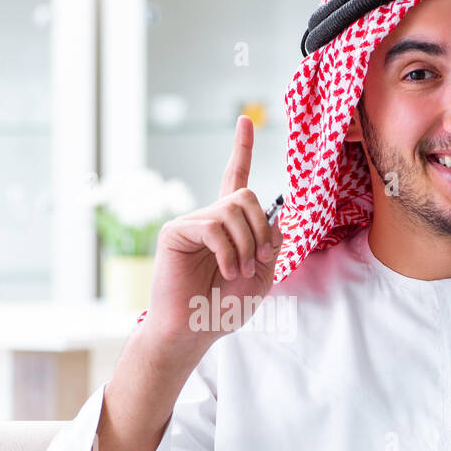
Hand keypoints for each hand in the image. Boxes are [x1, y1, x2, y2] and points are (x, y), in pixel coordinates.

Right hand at [143, 114, 283, 348]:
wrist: (195, 330)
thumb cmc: (224, 307)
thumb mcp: (263, 274)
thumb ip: (272, 242)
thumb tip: (276, 216)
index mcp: (229, 225)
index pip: (235, 178)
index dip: (241, 149)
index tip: (244, 120)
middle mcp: (208, 217)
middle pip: (248, 196)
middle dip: (262, 229)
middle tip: (260, 260)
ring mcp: (190, 222)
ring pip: (233, 210)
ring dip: (246, 245)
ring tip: (237, 272)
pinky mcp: (175, 232)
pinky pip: (213, 226)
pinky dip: (228, 251)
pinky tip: (225, 270)